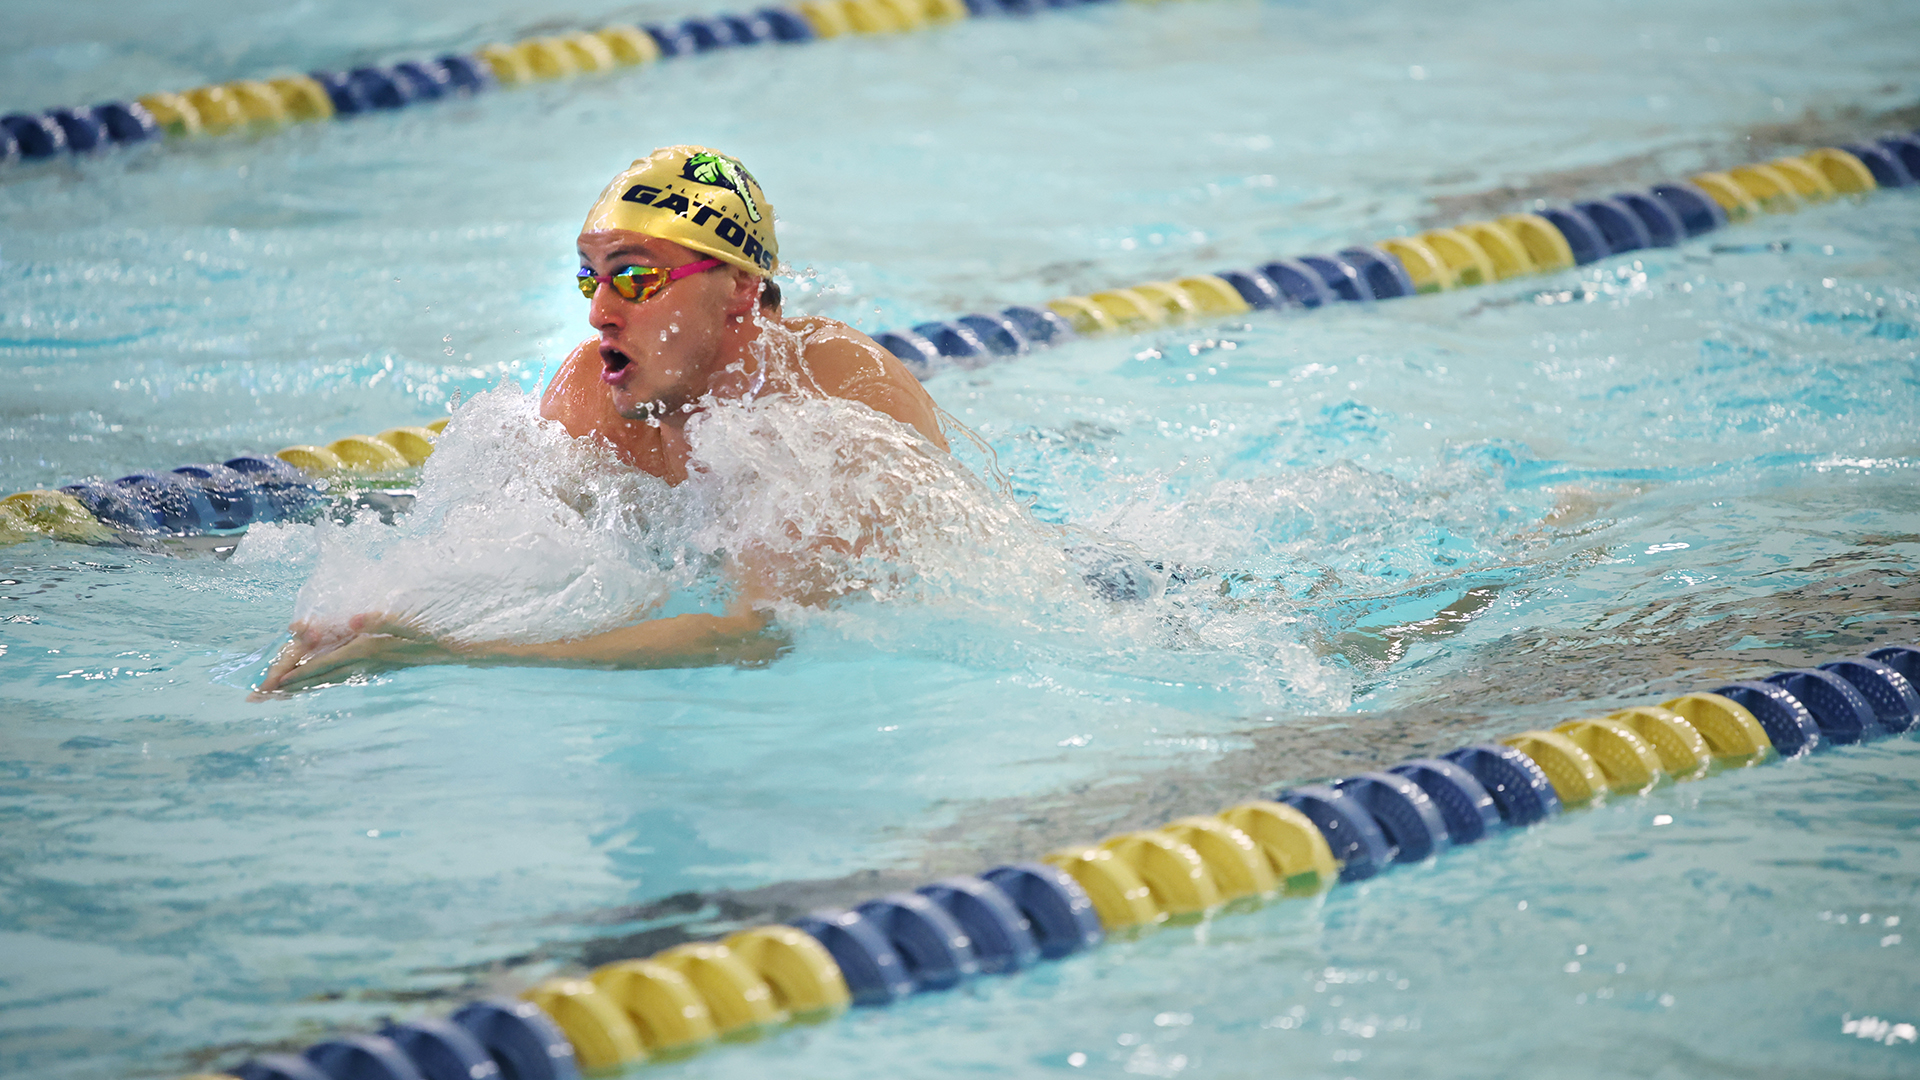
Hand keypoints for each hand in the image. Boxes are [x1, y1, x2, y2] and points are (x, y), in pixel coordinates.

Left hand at [253, 613, 450, 696]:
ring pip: (330, 680)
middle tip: (265, 695)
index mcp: (364, 651)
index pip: (322, 665)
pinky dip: (324, 681)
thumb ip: (378, 621)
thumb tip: (350, 620)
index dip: (296, 674)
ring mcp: (369, 668)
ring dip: (306, 686)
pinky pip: (342, 677)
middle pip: (321, 678)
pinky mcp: (376, 667)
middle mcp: (363, 664)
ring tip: (283, 693)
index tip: (273, 684)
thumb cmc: (428, 635)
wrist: (449, 652)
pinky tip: (321, 683)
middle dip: (293, 686)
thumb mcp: (405, 623)